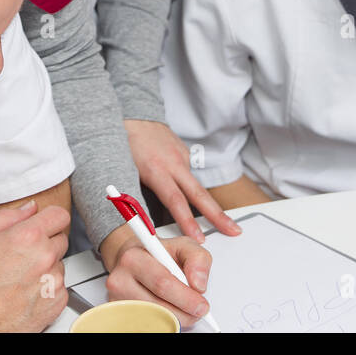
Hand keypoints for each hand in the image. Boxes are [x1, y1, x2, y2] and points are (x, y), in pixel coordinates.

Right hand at [0, 199, 69, 331]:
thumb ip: (5, 216)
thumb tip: (28, 208)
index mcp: (27, 237)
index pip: (59, 215)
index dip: (49, 219)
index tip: (41, 225)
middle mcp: (44, 258)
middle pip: (60, 239)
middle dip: (44, 244)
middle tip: (21, 255)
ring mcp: (52, 282)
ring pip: (59, 264)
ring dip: (45, 267)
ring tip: (19, 277)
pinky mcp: (55, 303)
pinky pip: (59, 287)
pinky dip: (46, 288)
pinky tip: (25, 291)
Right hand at [103, 231, 213, 328]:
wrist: (132, 259)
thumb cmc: (157, 253)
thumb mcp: (183, 246)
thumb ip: (197, 259)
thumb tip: (198, 284)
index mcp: (134, 258)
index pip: (162, 283)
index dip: (185, 298)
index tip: (201, 305)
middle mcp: (120, 279)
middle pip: (158, 305)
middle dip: (184, 312)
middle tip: (198, 310)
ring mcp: (117, 299)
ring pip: (153, 319)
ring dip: (175, 318)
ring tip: (183, 308)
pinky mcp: (119, 313)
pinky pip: (146, 324)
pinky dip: (163, 321)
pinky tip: (168, 311)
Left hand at [126, 119, 241, 241]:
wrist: (135, 117)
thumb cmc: (124, 144)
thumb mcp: (122, 171)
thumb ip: (133, 196)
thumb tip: (139, 221)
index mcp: (156, 170)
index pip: (175, 201)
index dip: (187, 221)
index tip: (198, 237)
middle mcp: (174, 163)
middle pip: (200, 194)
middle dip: (218, 215)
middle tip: (233, 230)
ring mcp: (182, 157)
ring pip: (196, 186)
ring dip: (210, 205)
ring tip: (223, 222)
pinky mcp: (185, 153)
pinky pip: (188, 175)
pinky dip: (190, 186)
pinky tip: (182, 187)